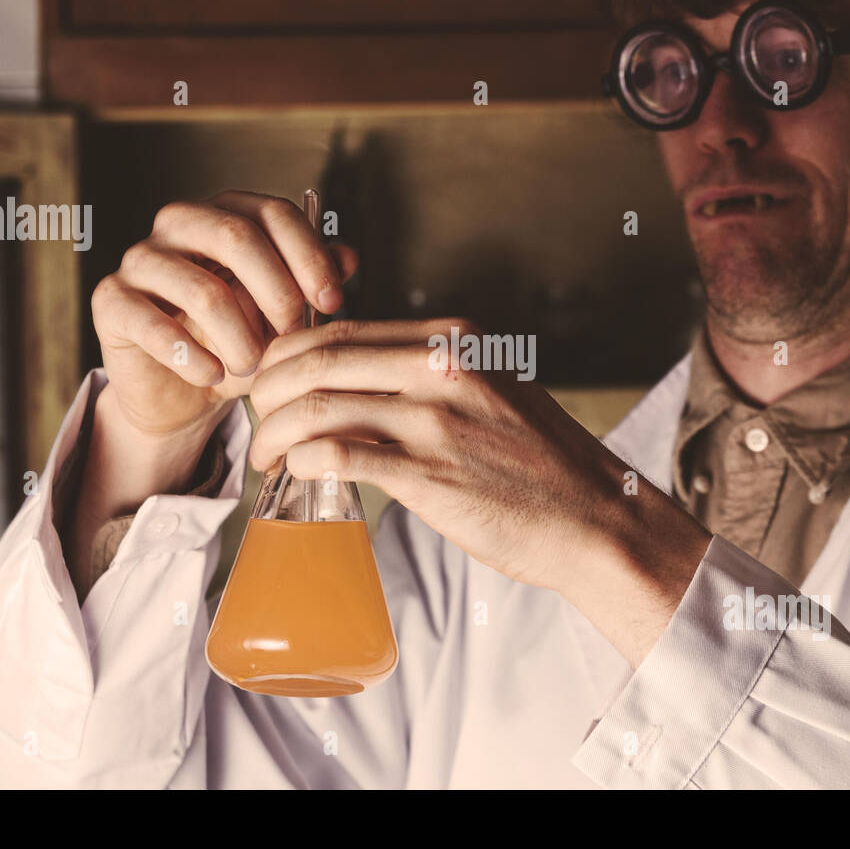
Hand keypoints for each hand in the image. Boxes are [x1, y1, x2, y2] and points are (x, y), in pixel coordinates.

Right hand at [90, 190, 357, 443]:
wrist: (181, 391)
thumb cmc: (238, 343)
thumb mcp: (284, 316)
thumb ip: (314, 284)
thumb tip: (349, 257)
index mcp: (226, 214)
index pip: (273, 213)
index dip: (309, 256)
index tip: (333, 303)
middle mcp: (180, 224)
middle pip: (236, 236)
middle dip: (277, 292)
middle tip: (294, 336)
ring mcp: (140, 259)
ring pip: (202, 289)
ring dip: (239, 337)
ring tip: (254, 368)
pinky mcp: (111, 301)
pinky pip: (155, 326)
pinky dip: (192, 358)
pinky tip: (212, 377)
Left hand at [247, 317, 709, 606]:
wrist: (594, 518)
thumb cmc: (539, 464)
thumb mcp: (491, 391)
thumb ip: (430, 377)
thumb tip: (357, 385)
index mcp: (454, 339)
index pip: (340, 330)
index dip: (285, 356)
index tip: (267, 385)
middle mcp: (442, 367)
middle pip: (316, 359)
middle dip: (266, 391)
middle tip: (254, 422)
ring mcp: (436, 419)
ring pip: (317, 405)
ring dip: (273, 432)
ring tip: (265, 458)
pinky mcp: (432, 474)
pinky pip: (340, 453)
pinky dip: (303, 460)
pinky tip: (294, 473)